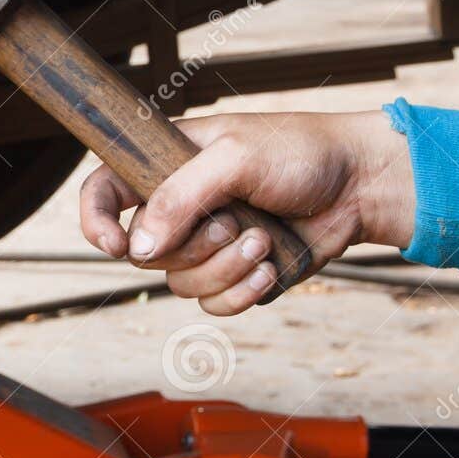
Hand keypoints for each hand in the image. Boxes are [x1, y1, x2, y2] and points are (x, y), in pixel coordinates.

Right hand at [78, 110, 414, 314]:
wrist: (363, 185)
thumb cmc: (303, 152)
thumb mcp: (236, 158)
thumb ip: (180, 197)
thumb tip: (137, 247)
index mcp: (166, 164)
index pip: (103, 192)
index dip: (95, 221)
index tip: (116, 245)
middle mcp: (179, 207)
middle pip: (145, 252)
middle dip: (192, 246)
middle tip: (235, 221)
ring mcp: (206, 243)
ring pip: (179, 284)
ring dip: (224, 268)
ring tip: (263, 239)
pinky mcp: (235, 273)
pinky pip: (213, 304)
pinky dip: (241, 292)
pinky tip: (270, 267)